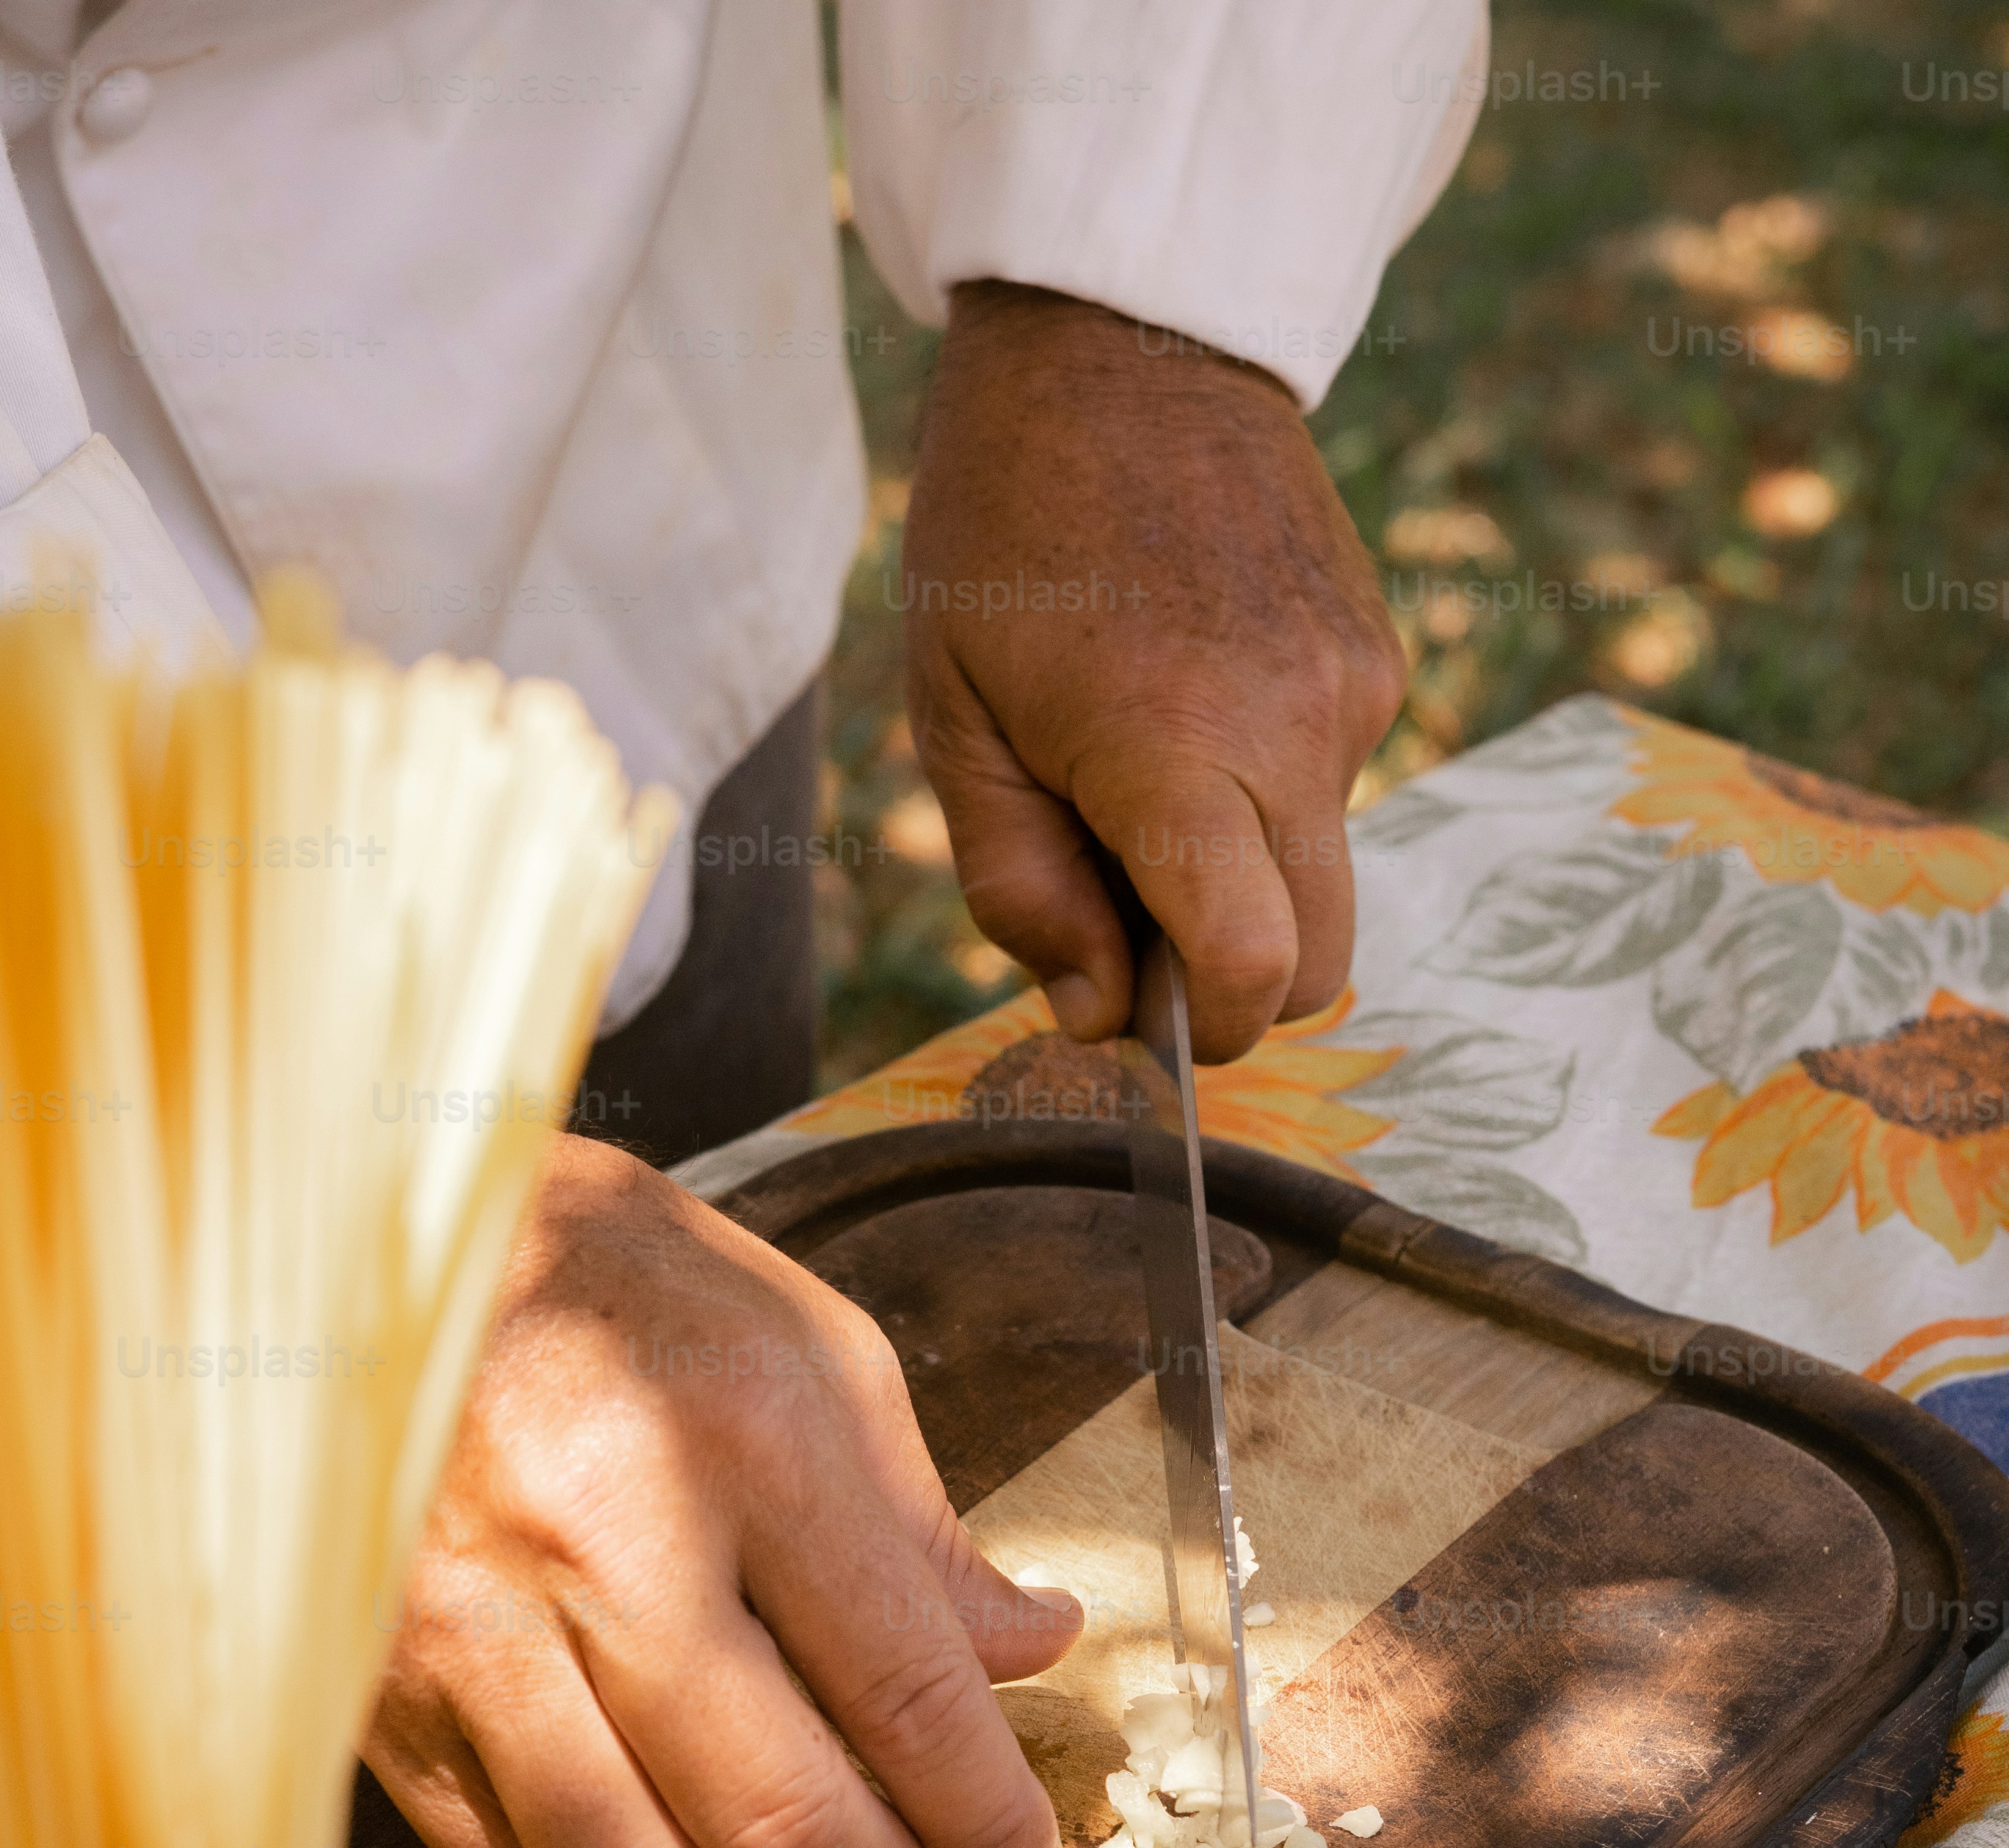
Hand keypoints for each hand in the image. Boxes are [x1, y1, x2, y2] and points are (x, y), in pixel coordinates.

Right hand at [366, 1139, 1082, 1847]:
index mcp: (744, 1443)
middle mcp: (601, 1546)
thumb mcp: (811, 1352)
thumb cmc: (619, 1287)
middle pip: (771, 1818)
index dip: (983, 1820)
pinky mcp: (378, 1682)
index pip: (903, 1693)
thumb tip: (1025, 1649)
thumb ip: (917, 1527)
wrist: (382, 1238)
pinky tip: (631, 1814)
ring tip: (753, 1840)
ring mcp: (471, 1625)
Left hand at [902, 281, 1405, 1064]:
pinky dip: (1261, 793)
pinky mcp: (1377, 657)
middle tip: (1125, 904)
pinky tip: (1187, 695)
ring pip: (1321, 876)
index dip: (1210, 1028)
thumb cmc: (1006, 526)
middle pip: (1321, 961)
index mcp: (1180, 753)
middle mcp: (1298, 730)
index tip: (1149, 1013)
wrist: (1123, 333)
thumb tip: (1098, 1012)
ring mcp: (1356, 691)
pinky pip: (1328, 788)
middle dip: (1236, 977)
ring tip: (1135, 762)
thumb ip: (1020, 885)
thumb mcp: (957, 720)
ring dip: (1239, 873)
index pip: (1258, 970)